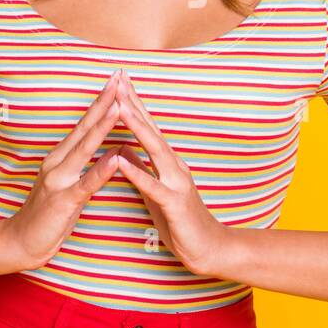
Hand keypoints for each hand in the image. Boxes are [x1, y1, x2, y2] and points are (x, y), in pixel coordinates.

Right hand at [0, 69, 123, 270]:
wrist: (20, 242)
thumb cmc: (48, 215)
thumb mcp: (67, 185)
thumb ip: (85, 167)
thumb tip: (110, 150)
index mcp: (60, 157)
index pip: (84, 124)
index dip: (101, 102)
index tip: (116, 81)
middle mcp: (57, 163)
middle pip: (84, 128)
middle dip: (104, 103)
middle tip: (118, 79)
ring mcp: (58, 180)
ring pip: (85, 149)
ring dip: (103, 127)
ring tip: (120, 107)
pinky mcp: (63, 201)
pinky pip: (85, 183)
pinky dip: (101, 169)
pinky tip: (115, 157)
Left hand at [114, 71, 232, 276]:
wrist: (209, 248)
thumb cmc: (181, 221)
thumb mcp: (155, 191)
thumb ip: (141, 169)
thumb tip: (122, 149)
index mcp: (167, 162)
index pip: (147, 126)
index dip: (133, 103)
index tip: (118, 81)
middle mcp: (174, 165)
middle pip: (150, 129)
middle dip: (134, 104)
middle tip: (118, 78)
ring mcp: (176, 182)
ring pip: (154, 149)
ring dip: (136, 127)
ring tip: (118, 107)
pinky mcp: (174, 203)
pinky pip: (152, 186)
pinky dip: (136, 171)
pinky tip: (120, 159)